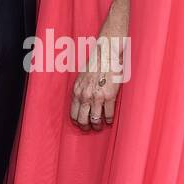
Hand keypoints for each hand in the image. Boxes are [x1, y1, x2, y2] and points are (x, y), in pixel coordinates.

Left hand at [70, 13, 127, 130]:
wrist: (106, 55)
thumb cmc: (95, 64)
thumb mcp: (82, 78)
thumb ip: (81, 90)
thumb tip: (82, 101)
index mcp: (76, 91)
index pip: (73, 113)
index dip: (77, 121)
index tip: (81, 123)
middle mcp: (85, 96)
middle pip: (82, 120)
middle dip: (86, 127)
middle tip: (91, 128)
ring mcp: (97, 97)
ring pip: (95, 120)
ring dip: (98, 125)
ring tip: (100, 126)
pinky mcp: (109, 96)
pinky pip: (108, 114)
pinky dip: (109, 120)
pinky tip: (110, 120)